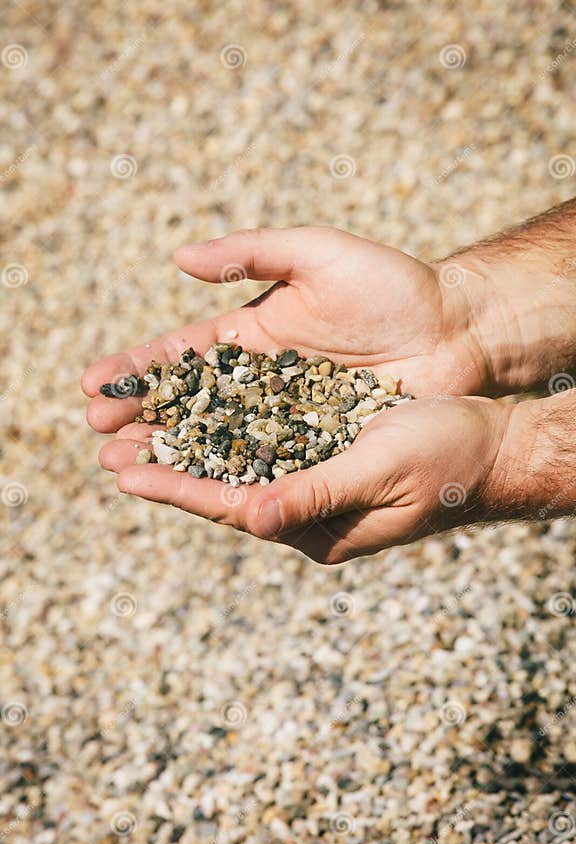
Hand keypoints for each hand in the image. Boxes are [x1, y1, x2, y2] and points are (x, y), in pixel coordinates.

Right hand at [82, 227, 489, 435]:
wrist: (455, 330)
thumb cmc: (391, 285)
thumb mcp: (318, 253)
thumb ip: (251, 252)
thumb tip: (177, 258)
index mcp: (252, 329)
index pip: (181, 352)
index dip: (136, 368)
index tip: (92, 384)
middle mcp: (260, 376)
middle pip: (188, 401)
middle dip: (141, 417)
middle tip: (98, 438)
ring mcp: (285, 414)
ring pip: (217, 436)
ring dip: (170, 451)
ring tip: (124, 467)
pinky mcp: (314, 442)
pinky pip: (263, 461)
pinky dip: (225, 472)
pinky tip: (191, 486)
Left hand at [95, 393, 511, 562]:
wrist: (486, 444)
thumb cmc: (444, 460)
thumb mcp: (378, 472)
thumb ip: (314, 494)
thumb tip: (249, 518)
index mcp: (316, 528)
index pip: (231, 506)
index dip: (177, 487)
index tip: (124, 472)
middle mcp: (305, 508)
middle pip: (221, 485)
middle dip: (166, 465)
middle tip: (105, 446)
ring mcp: (312, 480)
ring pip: (235, 460)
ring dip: (187, 441)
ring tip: (134, 425)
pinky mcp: (321, 450)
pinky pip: (262, 438)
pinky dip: (226, 422)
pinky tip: (196, 406)